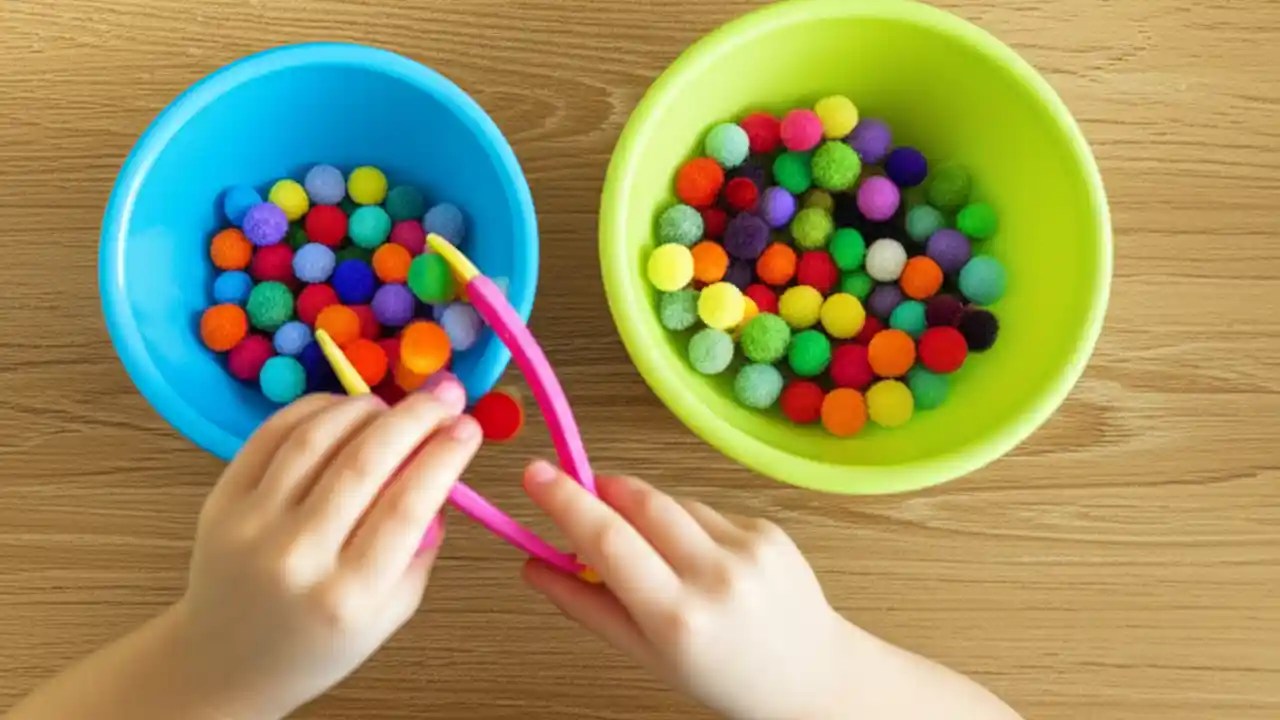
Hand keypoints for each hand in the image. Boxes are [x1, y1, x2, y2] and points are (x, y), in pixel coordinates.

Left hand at [174, 384, 479, 717]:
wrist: (225, 662)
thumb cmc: (320, 640)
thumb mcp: (391, 613)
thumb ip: (420, 546)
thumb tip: (439, 465)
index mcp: (350, 596)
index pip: (407, 506)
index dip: (444, 456)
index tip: (469, 427)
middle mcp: (299, 556)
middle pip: (366, 461)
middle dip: (416, 417)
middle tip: (446, 395)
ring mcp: (252, 525)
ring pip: (318, 438)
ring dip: (367, 408)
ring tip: (394, 407)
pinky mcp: (221, 500)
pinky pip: (273, 434)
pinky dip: (318, 409)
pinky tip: (346, 409)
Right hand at [520, 463, 862, 719]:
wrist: (810, 676)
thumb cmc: (722, 675)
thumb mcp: (646, 655)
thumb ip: (586, 607)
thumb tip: (532, 567)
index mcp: (678, 618)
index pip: (609, 541)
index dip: (566, 501)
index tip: (536, 474)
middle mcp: (717, 577)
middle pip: (641, 504)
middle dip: (600, 489)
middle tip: (572, 488)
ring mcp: (749, 549)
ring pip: (673, 504)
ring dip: (647, 515)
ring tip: (656, 557)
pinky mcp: (769, 529)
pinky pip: (708, 511)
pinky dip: (690, 526)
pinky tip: (702, 561)